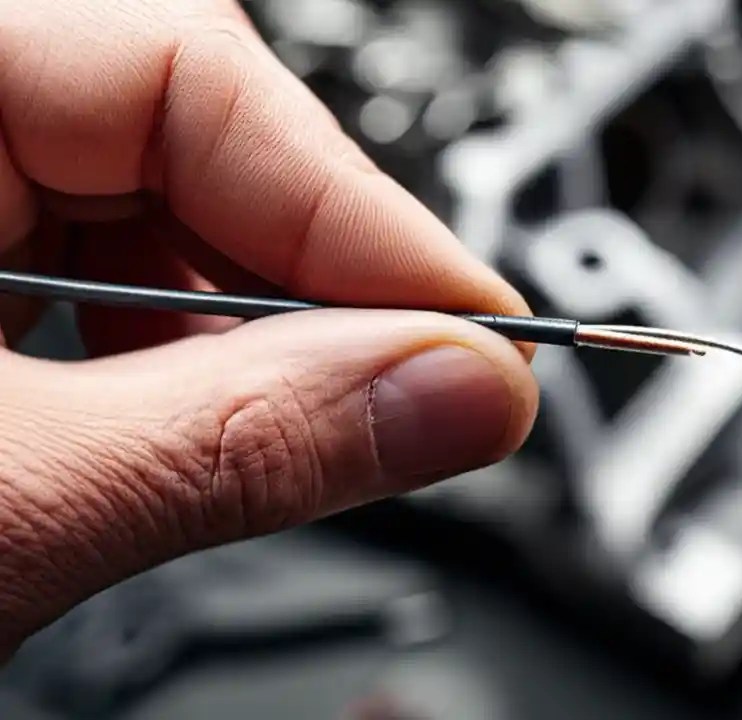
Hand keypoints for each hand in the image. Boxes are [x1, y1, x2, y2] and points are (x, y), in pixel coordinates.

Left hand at [0, 0, 537, 657]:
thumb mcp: (8, 500)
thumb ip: (246, 438)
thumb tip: (467, 393)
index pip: (189, 69)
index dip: (352, 213)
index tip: (469, 333)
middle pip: (179, 133)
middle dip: (302, 281)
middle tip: (409, 393)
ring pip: (140, 201)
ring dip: (231, 329)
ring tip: (277, 428)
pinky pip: (84, 253)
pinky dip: (158, 348)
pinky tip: (172, 421)